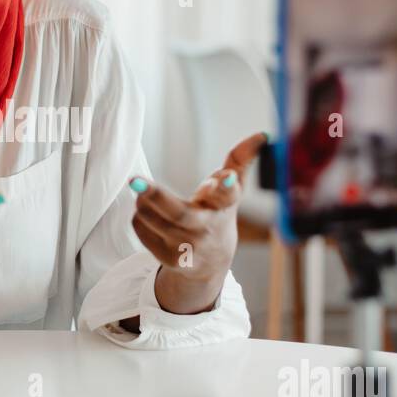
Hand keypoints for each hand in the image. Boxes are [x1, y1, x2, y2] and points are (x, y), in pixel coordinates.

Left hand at [129, 133, 265, 314]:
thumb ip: (241, 161)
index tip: (224, 177)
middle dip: (156, 195)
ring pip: (152, 219)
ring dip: (143, 201)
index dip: (227, 186)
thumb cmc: (218, 213)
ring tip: (143, 191)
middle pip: (179, 213)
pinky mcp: (170, 259)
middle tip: (134, 180)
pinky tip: (148, 214)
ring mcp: (188, 247)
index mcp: (224, 206)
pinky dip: (139, 217)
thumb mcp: (232, 190)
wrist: (211, 262)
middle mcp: (207, 228)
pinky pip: (142, 230)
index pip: (228, 195)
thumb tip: (262, 134)